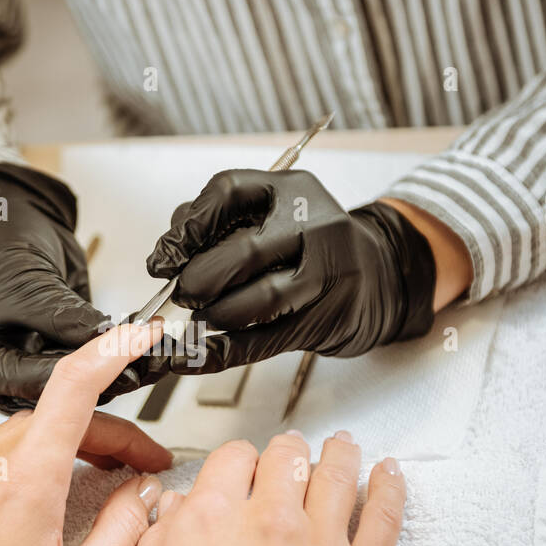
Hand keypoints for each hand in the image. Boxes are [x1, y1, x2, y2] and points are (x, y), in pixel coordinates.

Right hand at [0, 163, 167, 409]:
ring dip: (113, 370)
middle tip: (148, 357)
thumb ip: (68, 321)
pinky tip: (139, 346)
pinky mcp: (43, 361)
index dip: (84, 372)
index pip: (32, 382)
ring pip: (70, 388)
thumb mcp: (30, 285)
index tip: (125, 357)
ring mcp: (17, 372)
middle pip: (51, 393)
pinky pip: (79, 371)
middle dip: (103, 376)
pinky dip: (107, 359)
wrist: (6, 218)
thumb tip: (112, 344)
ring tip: (152, 351)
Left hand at [0, 321, 168, 545]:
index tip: (141, 336)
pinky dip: (22, 467)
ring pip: (21, 437)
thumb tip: (143, 491)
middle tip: (142, 471)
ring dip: (64, 451)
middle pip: (57, 418)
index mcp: (24, 480)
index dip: (113, 351)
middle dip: (108, 435)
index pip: (74, 386)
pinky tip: (37, 507)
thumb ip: (125, 530)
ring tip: (94, 489)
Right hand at [114, 429, 403, 545]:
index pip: (233, 457)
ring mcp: (322, 544)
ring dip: (340, 453)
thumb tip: (173, 509)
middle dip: (287, 455)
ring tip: (344, 447)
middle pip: (287, 456)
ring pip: (338, 471)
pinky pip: (384, 514)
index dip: (239, 463)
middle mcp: (268, 519)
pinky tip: (389, 474)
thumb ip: (155, 543)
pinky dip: (388, 486)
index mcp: (209, 519)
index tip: (245, 474)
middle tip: (292, 461)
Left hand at [146, 169, 437, 371]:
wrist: (381, 276)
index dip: (187, 225)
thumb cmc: (312, 247)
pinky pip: (265, 341)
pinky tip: (195, 355)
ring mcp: (326, 274)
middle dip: (199, 279)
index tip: (163, 256)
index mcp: (291, 190)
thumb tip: (167, 256)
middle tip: (183, 293)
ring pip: (258, 300)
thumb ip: (222, 226)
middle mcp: (314, 226)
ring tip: (201, 318)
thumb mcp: (275, 216)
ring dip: (215, 315)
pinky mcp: (327, 319)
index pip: (227, 192)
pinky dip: (222, 351)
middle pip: (242, 251)